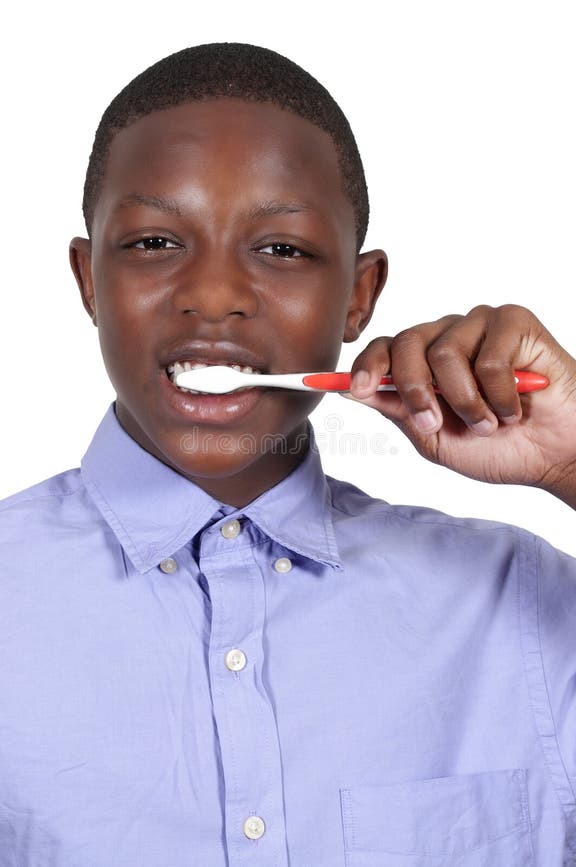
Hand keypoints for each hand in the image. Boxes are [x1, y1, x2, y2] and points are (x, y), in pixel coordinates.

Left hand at [344, 304, 575, 506]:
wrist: (553, 457)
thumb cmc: (497, 447)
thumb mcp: (434, 438)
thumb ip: (398, 411)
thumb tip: (354, 390)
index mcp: (424, 360)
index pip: (385, 348)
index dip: (367, 365)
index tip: (358, 388)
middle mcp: (449, 336)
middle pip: (406, 342)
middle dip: (414, 391)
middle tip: (435, 423)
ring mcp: (480, 325)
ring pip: (445, 354)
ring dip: (466, 404)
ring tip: (488, 423)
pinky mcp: (514, 322)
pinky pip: (488, 358)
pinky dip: (500, 397)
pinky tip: (515, 408)